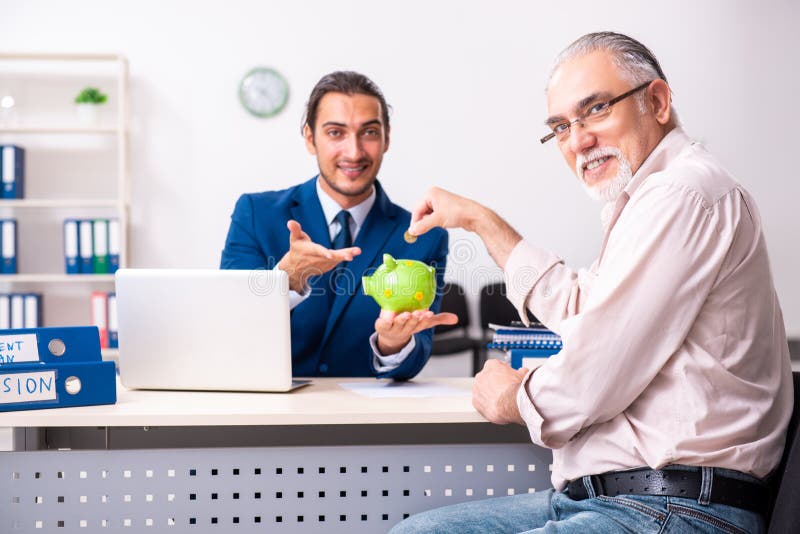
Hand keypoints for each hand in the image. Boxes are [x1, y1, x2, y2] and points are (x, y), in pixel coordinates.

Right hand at [277, 220, 360, 291]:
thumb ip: (295, 230)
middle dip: (340, 256)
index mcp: (309, 251)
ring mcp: (324, 263)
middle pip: (330, 256)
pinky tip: (354, 252)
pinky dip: (346, 256)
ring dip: (347, 255)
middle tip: (350, 255)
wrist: (297, 267)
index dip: (323, 253)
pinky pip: (338, 260)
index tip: (330, 255)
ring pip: (337, 259)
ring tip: (357, 251)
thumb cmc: (297, 249)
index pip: (317, 252)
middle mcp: (318, 258)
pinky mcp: (328, 265)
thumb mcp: (294, 239)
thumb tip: (290, 222)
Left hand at [374, 309, 457, 354]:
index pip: (423, 324)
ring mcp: (394, 328)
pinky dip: (384, 322)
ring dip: (402, 320)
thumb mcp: (424, 322)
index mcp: (416, 326)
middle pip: (411, 324)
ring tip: (406, 314)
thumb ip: (439, 319)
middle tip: (417, 314)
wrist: (390, 336)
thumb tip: (455, 318)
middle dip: (414, 320)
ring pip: (399, 324)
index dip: (426, 319)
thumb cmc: (409, 325)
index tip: (429, 314)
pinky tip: (386, 317)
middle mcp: (406, 328)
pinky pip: (383, 325)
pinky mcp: (382, 327)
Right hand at [407, 187, 521, 268]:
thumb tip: (413, 230)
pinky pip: (434, 217)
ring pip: (427, 216)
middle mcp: (435, 196)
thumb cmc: (461, 212)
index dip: (415, 221)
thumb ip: (422, 226)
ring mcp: (440, 203)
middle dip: (422, 222)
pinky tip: (442, 224)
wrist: (475, 216)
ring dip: (429, 223)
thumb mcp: (438, 220)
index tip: (413, 232)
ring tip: (438, 225)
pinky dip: (435, 223)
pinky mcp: (445, 209)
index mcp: (431, 193)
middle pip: (421, 212)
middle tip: (421, 232)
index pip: (417, 209)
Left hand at [472, 359, 528, 424]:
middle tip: (505, 391)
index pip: (495, 367)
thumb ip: (521, 371)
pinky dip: (487, 405)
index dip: (503, 374)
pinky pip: (480, 403)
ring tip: (502, 401)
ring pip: (482, 391)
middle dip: (495, 384)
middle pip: (487, 379)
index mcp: (491, 365)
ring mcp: (477, 389)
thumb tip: (523, 372)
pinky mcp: (475, 402)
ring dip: (489, 395)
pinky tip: (496, 408)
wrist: (513, 403)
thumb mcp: (523, 375)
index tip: (508, 379)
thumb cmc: (517, 388)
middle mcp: (481, 375)